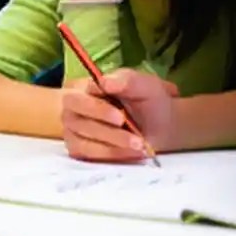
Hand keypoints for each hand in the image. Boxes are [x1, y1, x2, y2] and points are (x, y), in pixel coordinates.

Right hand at [62, 69, 178, 162]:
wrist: (162, 125)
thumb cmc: (148, 101)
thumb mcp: (144, 86)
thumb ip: (126, 80)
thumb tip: (104, 82)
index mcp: (84, 87)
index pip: (78, 96)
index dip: (97, 109)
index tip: (120, 118)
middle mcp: (73, 108)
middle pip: (76, 120)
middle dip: (106, 130)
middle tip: (133, 138)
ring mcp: (73, 130)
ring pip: (83, 141)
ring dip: (113, 145)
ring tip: (140, 145)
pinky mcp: (79, 149)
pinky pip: (88, 155)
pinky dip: (112, 155)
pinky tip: (133, 152)